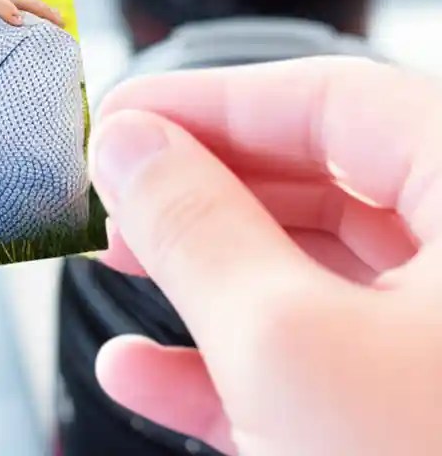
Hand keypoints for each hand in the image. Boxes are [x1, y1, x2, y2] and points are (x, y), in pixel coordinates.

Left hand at [0, 0, 64, 27]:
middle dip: (35, 10)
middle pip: (17, 0)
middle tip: (53, 21)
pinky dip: (45, 19)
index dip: (5, 9)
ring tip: (63, 25)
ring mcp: (7, 0)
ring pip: (28, 5)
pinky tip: (61, 31)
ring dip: (46, 13)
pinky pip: (31, 13)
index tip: (17, 22)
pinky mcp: (13, 10)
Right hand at [88, 56, 441, 455]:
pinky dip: (233, 366)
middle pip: (327, 185)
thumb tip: (131, 148)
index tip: (119, 119)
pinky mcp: (424, 421)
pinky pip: (326, 366)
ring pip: (321, 280)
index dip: (210, 102)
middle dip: (202, 193)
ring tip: (118, 271)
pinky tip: (150, 373)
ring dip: (206, 278)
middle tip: (112, 198)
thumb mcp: (286, 345)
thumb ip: (196, 227)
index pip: (337, 101)